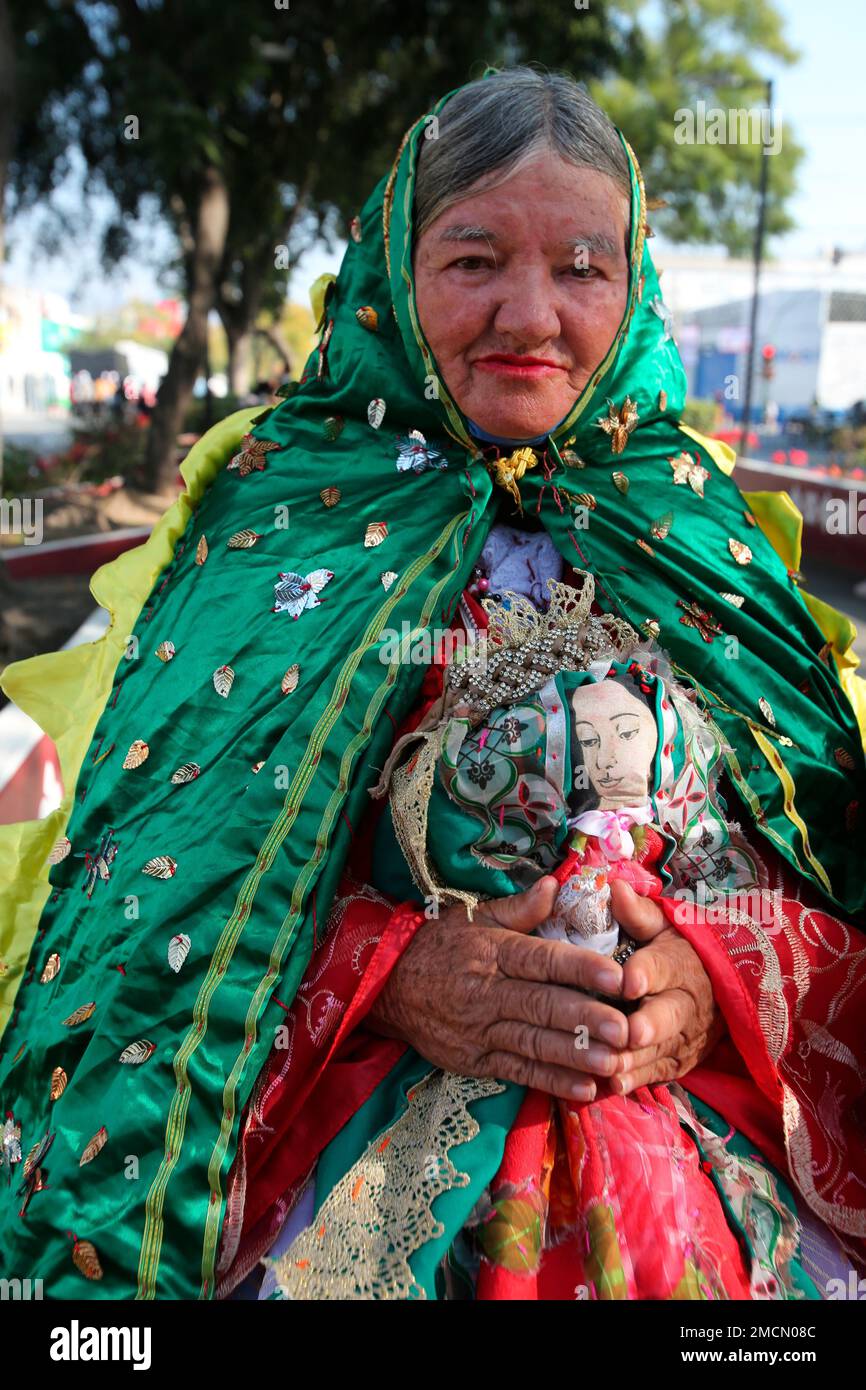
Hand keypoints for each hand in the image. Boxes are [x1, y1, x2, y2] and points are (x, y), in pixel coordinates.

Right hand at [367, 876, 631, 1102]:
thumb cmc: (437, 945)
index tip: (617, 978)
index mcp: (491, 951)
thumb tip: (556, 885)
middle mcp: (486, 992)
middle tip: (626, 1029)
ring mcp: (479, 1030)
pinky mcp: (474, 1061)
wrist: (385, 986)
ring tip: (614, 1063)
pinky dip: (551, 1082)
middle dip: (586, 1019)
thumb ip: (519, 908)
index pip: (541, 960)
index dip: (580, 969)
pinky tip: (584, 1088)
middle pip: (542, 1006)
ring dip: (576, 1056)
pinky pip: (518, 1072)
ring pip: (534, 1044)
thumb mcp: (472, 917)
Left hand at [606, 879, 725, 1095]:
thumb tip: (615, 888)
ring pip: (659, 1050)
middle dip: (647, 1025)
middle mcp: (685, 1003)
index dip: (646, 973)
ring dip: (634, 1059)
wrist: (717, 990)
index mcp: (678, 963)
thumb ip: (637, 914)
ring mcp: (683, 1037)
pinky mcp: (677, 1063)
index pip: (663, 966)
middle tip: (628, 1031)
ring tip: (607, 1065)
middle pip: (667, 1016)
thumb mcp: (663, 926)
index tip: (628, 979)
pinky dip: (634, 1081)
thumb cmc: (676, 950)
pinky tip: (609, 1086)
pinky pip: (656, 1073)